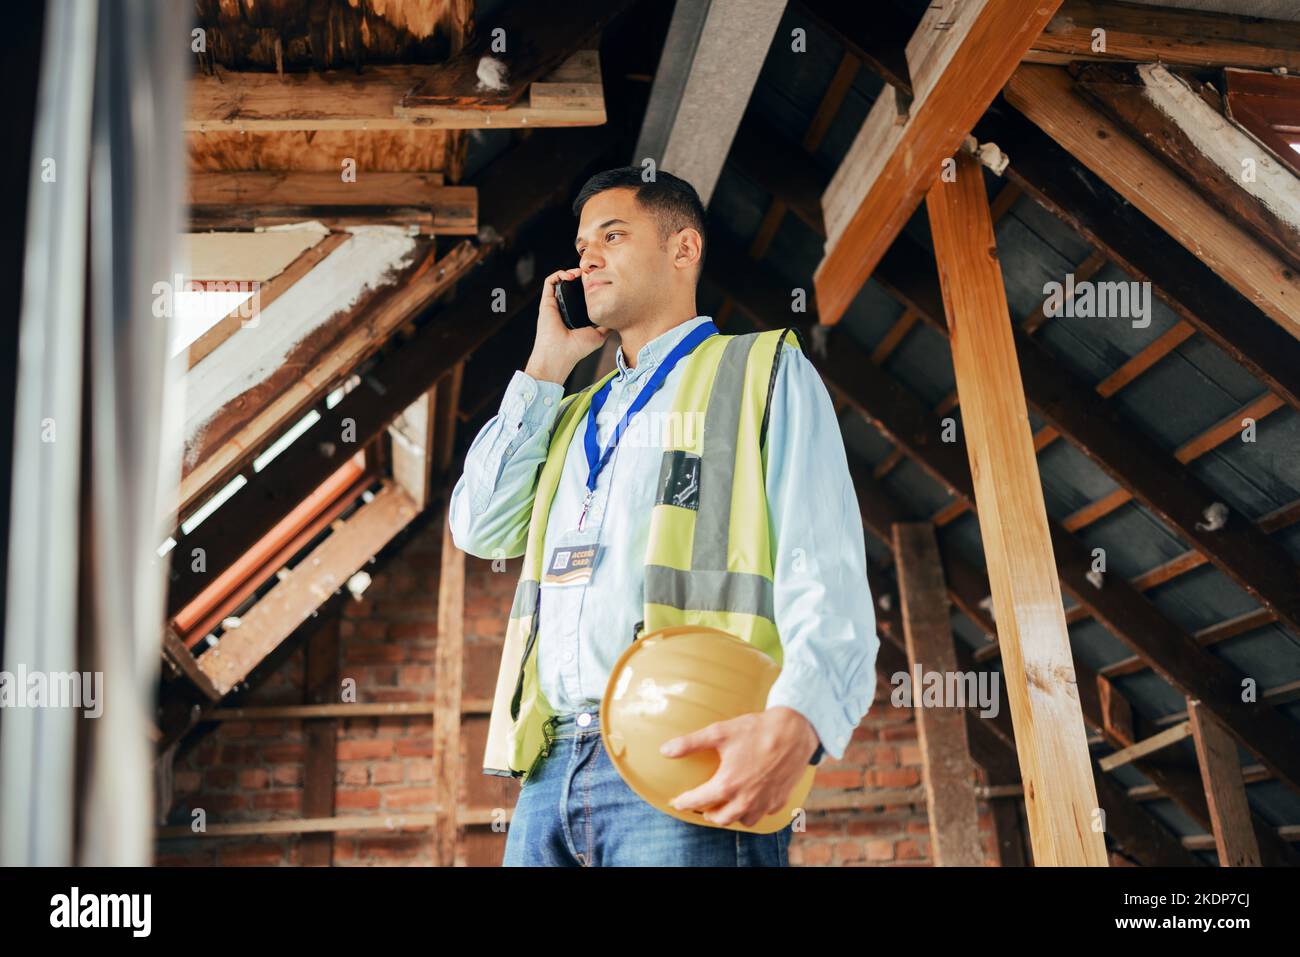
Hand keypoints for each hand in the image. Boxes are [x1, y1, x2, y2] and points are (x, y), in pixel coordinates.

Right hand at [524, 266, 611, 383]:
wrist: (560, 355)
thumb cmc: (576, 349)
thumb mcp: (598, 336)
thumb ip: (606, 326)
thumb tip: (616, 318)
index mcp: (574, 314)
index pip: (580, 295)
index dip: (588, 285)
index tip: (598, 280)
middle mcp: (563, 308)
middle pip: (570, 285)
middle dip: (580, 276)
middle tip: (591, 272)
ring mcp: (554, 304)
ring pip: (560, 280)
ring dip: (570, 272)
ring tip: (581, 272)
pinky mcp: (546, 302)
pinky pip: (549, 282)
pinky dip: (559, 274)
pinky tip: (571, 275)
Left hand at [659, 707, 819, 828]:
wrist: (795, 731)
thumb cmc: (756, 730)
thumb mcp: (719, 732)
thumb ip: (690, 743)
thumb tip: (665, 750)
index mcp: (728, 785)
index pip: (698, 801)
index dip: (684, 802)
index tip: (677, 802)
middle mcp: (746, 799)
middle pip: (720, 819)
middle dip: (708, 814)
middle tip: (701, 806)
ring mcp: (764, 802)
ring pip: (742, 820)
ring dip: (731, 816)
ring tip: (725, 805)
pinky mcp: (780, 799)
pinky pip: (763, 813)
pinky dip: (753, 810)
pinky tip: (750, 799)